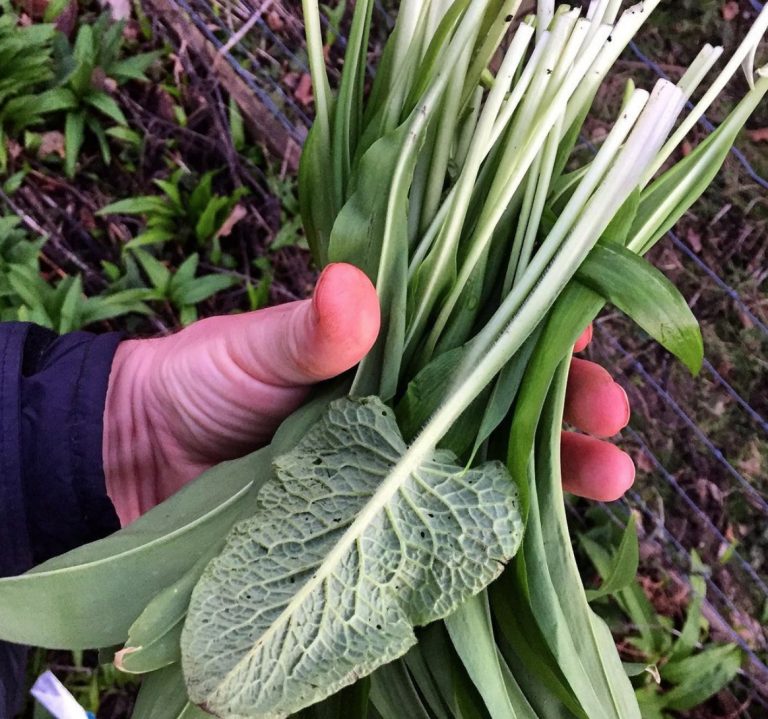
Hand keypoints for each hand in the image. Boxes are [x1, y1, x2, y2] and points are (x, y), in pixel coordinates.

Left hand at [104, 263, 632, 524]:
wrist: (147, 454)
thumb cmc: (203, 381)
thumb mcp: (252, 347)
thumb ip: (305, 329)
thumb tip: (351, 290)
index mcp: (390, 345)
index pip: (481, 331)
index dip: (536, 333)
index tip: (582, 339)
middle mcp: (407, 400)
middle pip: (503, 399)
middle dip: (566, 407)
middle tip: (615, 422)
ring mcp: (398, 460)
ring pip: (490, 458)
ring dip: (552, 467)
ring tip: (610, 477)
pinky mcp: (378, 515)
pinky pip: (448, 518)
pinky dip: (493, 524)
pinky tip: (539, 533)